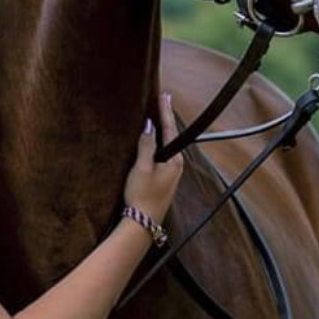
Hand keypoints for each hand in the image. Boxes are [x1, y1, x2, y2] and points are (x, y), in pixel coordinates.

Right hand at [122, 93, 183, 224]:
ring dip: (163, 131)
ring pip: (167, 146)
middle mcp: (176, 165)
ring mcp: (172, 174)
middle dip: (166, 118)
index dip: (165, 111)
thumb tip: (150, 125)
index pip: (169, 129)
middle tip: (162, 100)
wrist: (142, 224)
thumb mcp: (141, 167)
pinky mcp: (165, 181)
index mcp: (174, 160)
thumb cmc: (141, 195)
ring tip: (158, 115)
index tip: (165, 95)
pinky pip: (163, 155)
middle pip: (171, 136)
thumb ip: (146, 145)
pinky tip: (153, 141)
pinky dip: (159, 144)